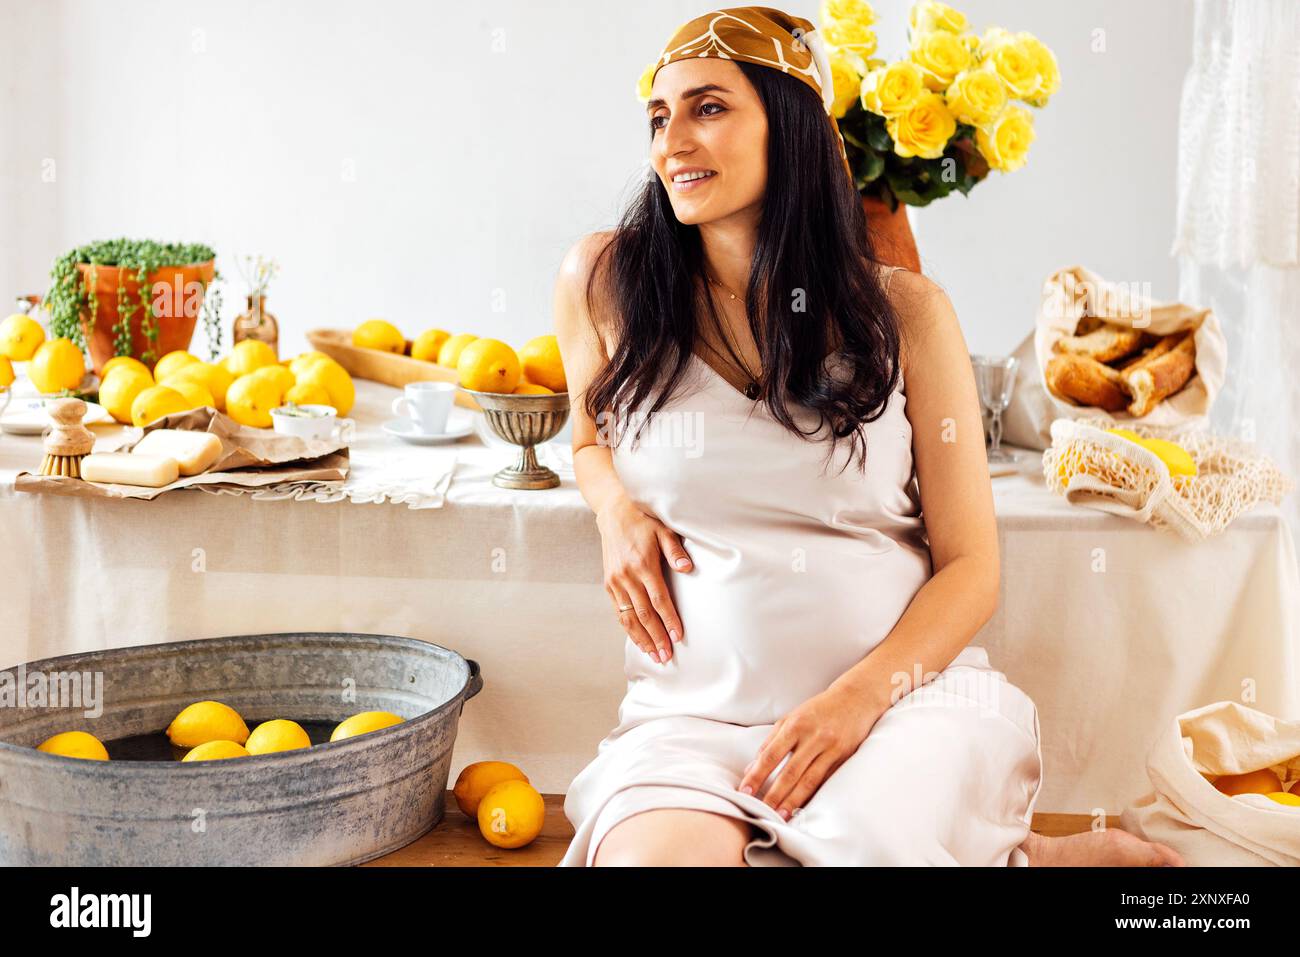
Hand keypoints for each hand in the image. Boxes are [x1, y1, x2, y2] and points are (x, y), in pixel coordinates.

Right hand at [596, 495, 693, 664]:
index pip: (659, 600)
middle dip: (656, 638)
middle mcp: (627, 577)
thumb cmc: (644, 521)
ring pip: (629, 617)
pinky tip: (637, 639)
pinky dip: (628, 628)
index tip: (678, 637)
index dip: (669, 620)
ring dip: (641, 638)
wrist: (614, 513)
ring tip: (653, 655)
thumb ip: (675, 551)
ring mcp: (615, 582)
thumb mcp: (663, 531)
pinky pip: (618, 611)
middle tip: (666, 657)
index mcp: (643, 565)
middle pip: (644, 615)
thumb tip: (688, 569)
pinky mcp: (608, 584)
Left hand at [737, 685, 885, 819]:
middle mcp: (813, 737)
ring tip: (780, 815)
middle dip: (774, 794)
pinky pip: (825, 780)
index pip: (771, 755)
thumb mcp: (791, 718)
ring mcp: (830, 749)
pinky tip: (802, 806)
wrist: (854, 699)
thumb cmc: (817, 710)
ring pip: (809, 780)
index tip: (745, 790)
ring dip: (793, 800)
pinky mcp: (843, 758)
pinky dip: (812, 795)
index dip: (757, 775)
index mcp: (795, 725)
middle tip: (761, 811)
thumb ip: (771, 742)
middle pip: (790, 772)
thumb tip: (752, 768)